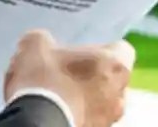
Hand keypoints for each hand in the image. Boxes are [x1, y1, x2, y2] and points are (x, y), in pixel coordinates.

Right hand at [3, 29, 133, 126]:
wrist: (36, 123)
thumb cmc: (45, 81)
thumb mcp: (35, 46)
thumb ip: (43, 39)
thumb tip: (38, 43)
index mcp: (116, 65)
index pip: (122, 50)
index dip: (101, 50)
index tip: (83, 53)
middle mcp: (120, 94)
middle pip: (112, 79)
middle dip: (92, 77)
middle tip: (66, 75)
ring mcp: (109, 119)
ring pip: (102, 104)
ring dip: (85, 99)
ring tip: (57, 98)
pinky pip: (90, 121)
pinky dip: (77, 116)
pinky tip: (55, 112)